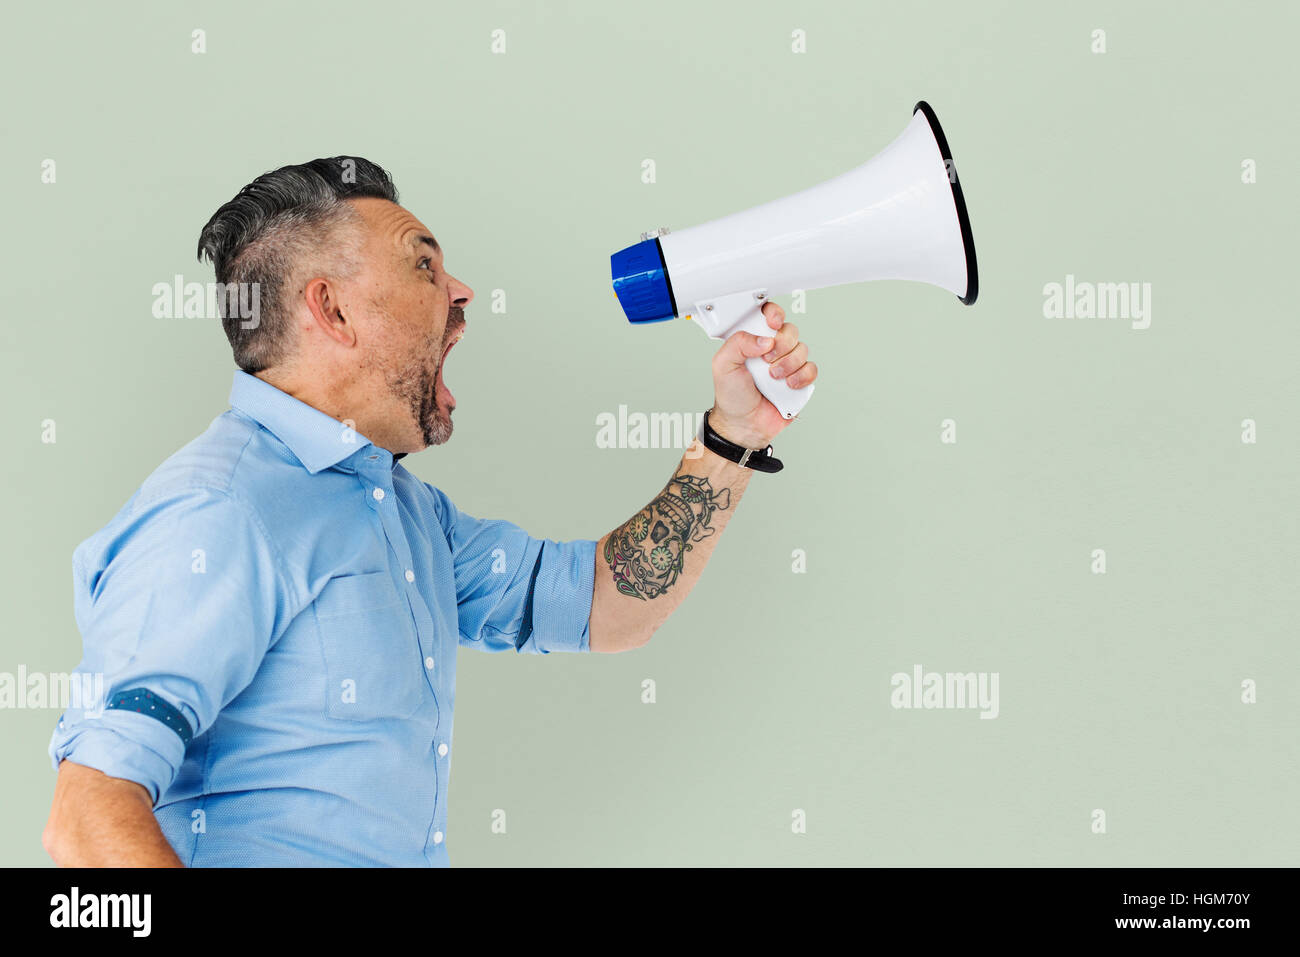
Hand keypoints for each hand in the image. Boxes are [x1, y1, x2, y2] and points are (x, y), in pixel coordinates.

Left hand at [709, 301, 816, 447]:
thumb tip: (765, 339)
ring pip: (802, 349)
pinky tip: (788, 386)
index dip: (775, 314)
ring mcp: (787, 364)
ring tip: (774, 378)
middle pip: (790, 330)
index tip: (772, 324)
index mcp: (753, 340)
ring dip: (789, 365)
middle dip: (782, 345)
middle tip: (767, 361)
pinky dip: (801, 377)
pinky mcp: (799, 379)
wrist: (744, 424)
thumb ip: (738, 343)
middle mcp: (772, 349)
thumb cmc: (731, 396)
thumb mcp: (723, 365)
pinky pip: (811, 369)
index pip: (769, 315)